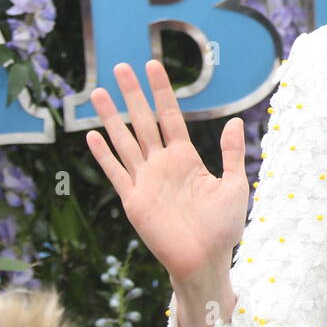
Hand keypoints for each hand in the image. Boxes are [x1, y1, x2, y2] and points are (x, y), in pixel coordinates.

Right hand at [85, 60, 249, 284]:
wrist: (205, 260)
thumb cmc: (223, 227)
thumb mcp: (234, 185)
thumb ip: (231, 153)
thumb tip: (234, 121)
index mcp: (186, 158)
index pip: (170, 116)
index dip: (161, 91)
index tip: (152, 65)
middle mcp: (163, 165)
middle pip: (143, 121)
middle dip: (132, 94)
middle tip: (119, 66)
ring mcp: (146, 181)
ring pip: (124, 141)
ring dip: (110, 117)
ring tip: (97, 92)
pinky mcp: (134, 200)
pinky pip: (116, 172)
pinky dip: (104, 155)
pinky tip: (92, 136)